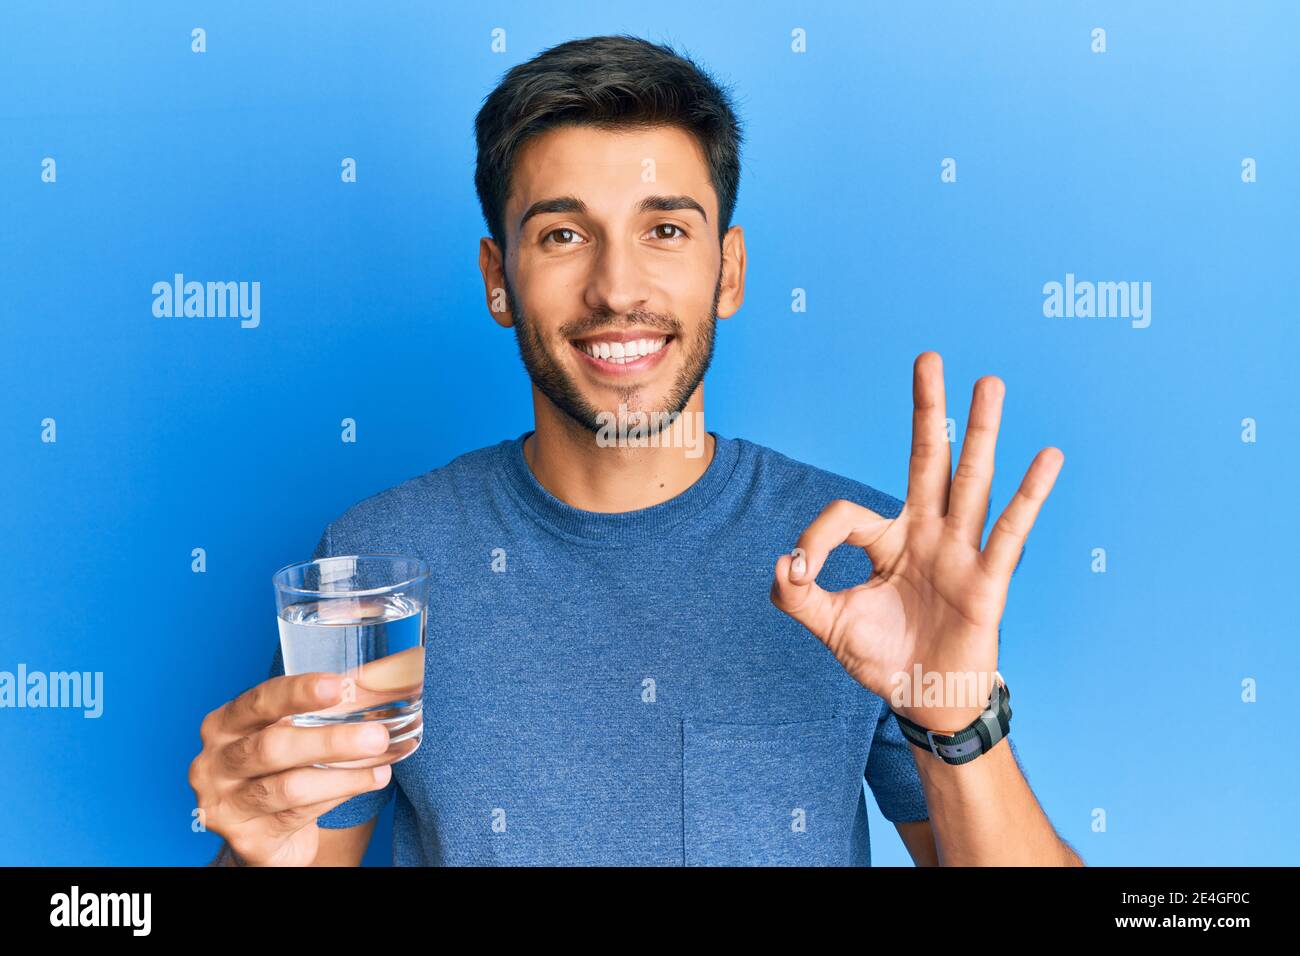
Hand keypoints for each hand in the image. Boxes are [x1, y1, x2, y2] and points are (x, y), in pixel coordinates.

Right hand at [188, 673, 393, 865]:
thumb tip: (381, 676)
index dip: (297, 692)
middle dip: (329, 741)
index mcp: (224, 724)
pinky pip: (299, 814)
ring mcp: (226, 804)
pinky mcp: (247, 838)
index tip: (337, 685)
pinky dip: (338, 796)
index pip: (258, 701)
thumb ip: (323, 708)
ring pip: (289, 787)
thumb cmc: (277, 767)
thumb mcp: (288, 733)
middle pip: (272, 747)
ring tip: (381, 765)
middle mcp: (215, 763)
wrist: (260, 831)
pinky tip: (368, 782)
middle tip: (376, 736)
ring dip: (343, 777)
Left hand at [771, 351, 1062, 732]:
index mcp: (888, 541)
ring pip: (970, 482)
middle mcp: (927, 534)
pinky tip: (1047, 456)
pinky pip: (1010, 532)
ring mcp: (960, 552)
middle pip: (927, 460)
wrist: (923, 700)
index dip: (815, 538)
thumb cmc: (883, 658)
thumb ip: (796, 597)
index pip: (847, 515)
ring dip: (979, 433)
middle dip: (927, 410)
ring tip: (989, 383)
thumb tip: (780, 564)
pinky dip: (1030, 495)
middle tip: (928, 358)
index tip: (800, 571)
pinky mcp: (988, 580)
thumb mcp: (829, 626)